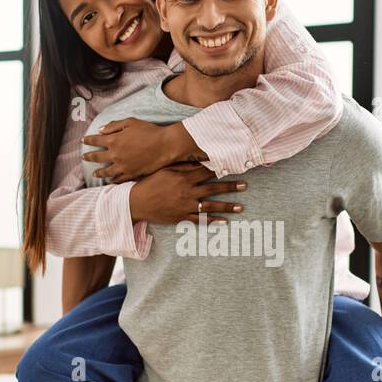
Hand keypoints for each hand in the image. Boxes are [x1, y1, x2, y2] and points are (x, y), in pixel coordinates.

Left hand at [83, 118, 204, 182]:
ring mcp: (123, 166)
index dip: (88, 140)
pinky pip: (119, 179)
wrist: (165, 145)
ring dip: (99, 172)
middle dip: (89, 156)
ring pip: (106, 171)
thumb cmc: (149, 131)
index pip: (95, 140)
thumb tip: (101, 129)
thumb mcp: (131, 122)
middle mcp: (115, 155)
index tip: (83, 140)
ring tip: (94, 174)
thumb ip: (114, 125)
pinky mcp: (132, 173)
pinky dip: (113, 181)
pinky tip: (111, 181)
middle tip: (83, 157)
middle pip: (97, 157)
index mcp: (114, 140)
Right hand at [130, 164, 246, 225]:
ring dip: (227, 207)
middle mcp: (187, 192)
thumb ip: (182, 165)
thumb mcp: (164, 170)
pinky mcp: (181, 217)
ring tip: (241, 207)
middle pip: (213, 188)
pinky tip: (224, 222)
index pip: (206, 171)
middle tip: (245, 186)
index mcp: (183, 177)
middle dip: (230, 187)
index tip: (235, 166)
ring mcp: (185, 206)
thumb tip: (198, 159)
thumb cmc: (149, 183)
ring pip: (210, 206)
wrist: (136, 203)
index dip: (221, 168)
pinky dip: (212, 221)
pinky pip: (200, 220)